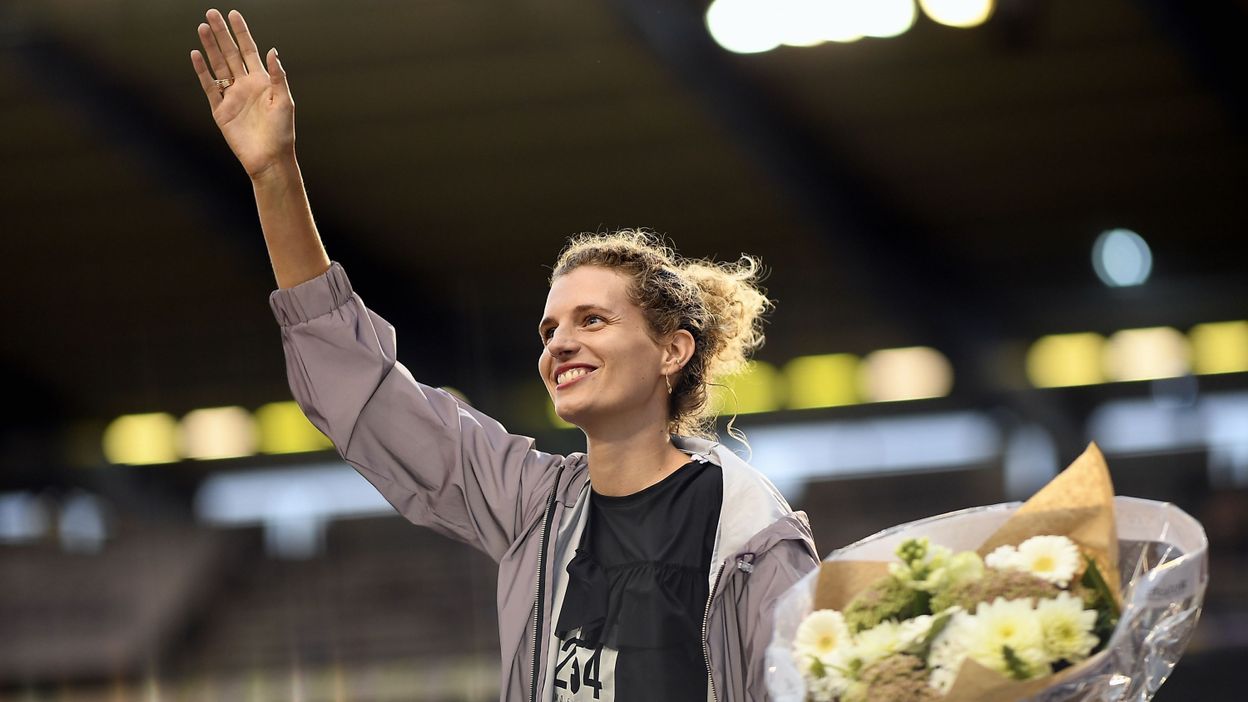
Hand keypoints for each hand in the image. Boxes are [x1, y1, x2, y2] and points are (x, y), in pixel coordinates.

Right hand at [190, 9, 294, 179]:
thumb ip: (278, 76)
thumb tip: (272, 50)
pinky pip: (209, 86)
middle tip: (211, 13)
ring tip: (202, 27)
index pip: (250, 50)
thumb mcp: (285, 102)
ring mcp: (231, 96)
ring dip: (210, 47)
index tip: (234, 14)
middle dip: (221, 33)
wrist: (269, 158)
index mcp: (263, 81)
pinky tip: (196, 55)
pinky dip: (202, 71)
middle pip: (230, 53)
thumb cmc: (282, 133)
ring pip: (218, 66)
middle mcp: (245, 85)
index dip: (242, 32)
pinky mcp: (220, 110)